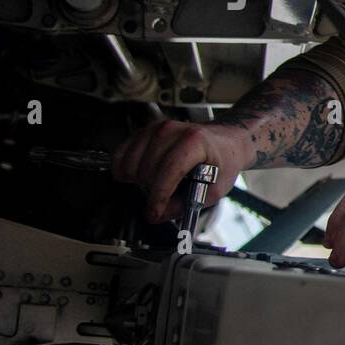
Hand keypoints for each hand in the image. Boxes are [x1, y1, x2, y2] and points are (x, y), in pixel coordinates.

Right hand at [111, 120, 252, 221]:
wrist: (224, 143)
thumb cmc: (221, 162)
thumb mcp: (214, 190)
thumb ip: (185, 205)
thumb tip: (157, 215)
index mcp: (195, 142)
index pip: (169, 171)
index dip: (159, 196)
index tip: (154, 212)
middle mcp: (173, 131)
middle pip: (147, 171)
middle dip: (153, 190)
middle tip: (166, 195)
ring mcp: (156, 129)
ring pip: (130, 165)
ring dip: (139, 181)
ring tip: (157, 183)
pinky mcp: (144, 132)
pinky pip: (120, 156)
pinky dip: (125, 171)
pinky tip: (140, 176)